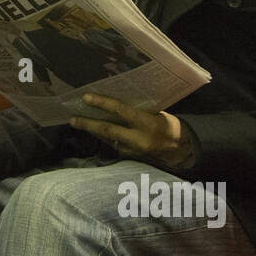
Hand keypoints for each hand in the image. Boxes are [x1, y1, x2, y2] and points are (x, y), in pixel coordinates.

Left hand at [69, 93, 194, 168]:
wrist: (183, 150)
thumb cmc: (171, 126)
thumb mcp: (158, 114)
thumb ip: (138, 111)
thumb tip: (116, 104)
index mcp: (147, 123)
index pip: (121, 111)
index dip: (102, 103)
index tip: (86, 98)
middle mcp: (139, 139)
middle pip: (107, 131)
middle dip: (88, 124)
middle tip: (72, 119)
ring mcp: (134, 151)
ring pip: (108, 140)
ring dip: (94, 132)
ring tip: (79, 122)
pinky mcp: (132, 158)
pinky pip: (115, 146)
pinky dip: (106, 138)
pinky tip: (98, 132)